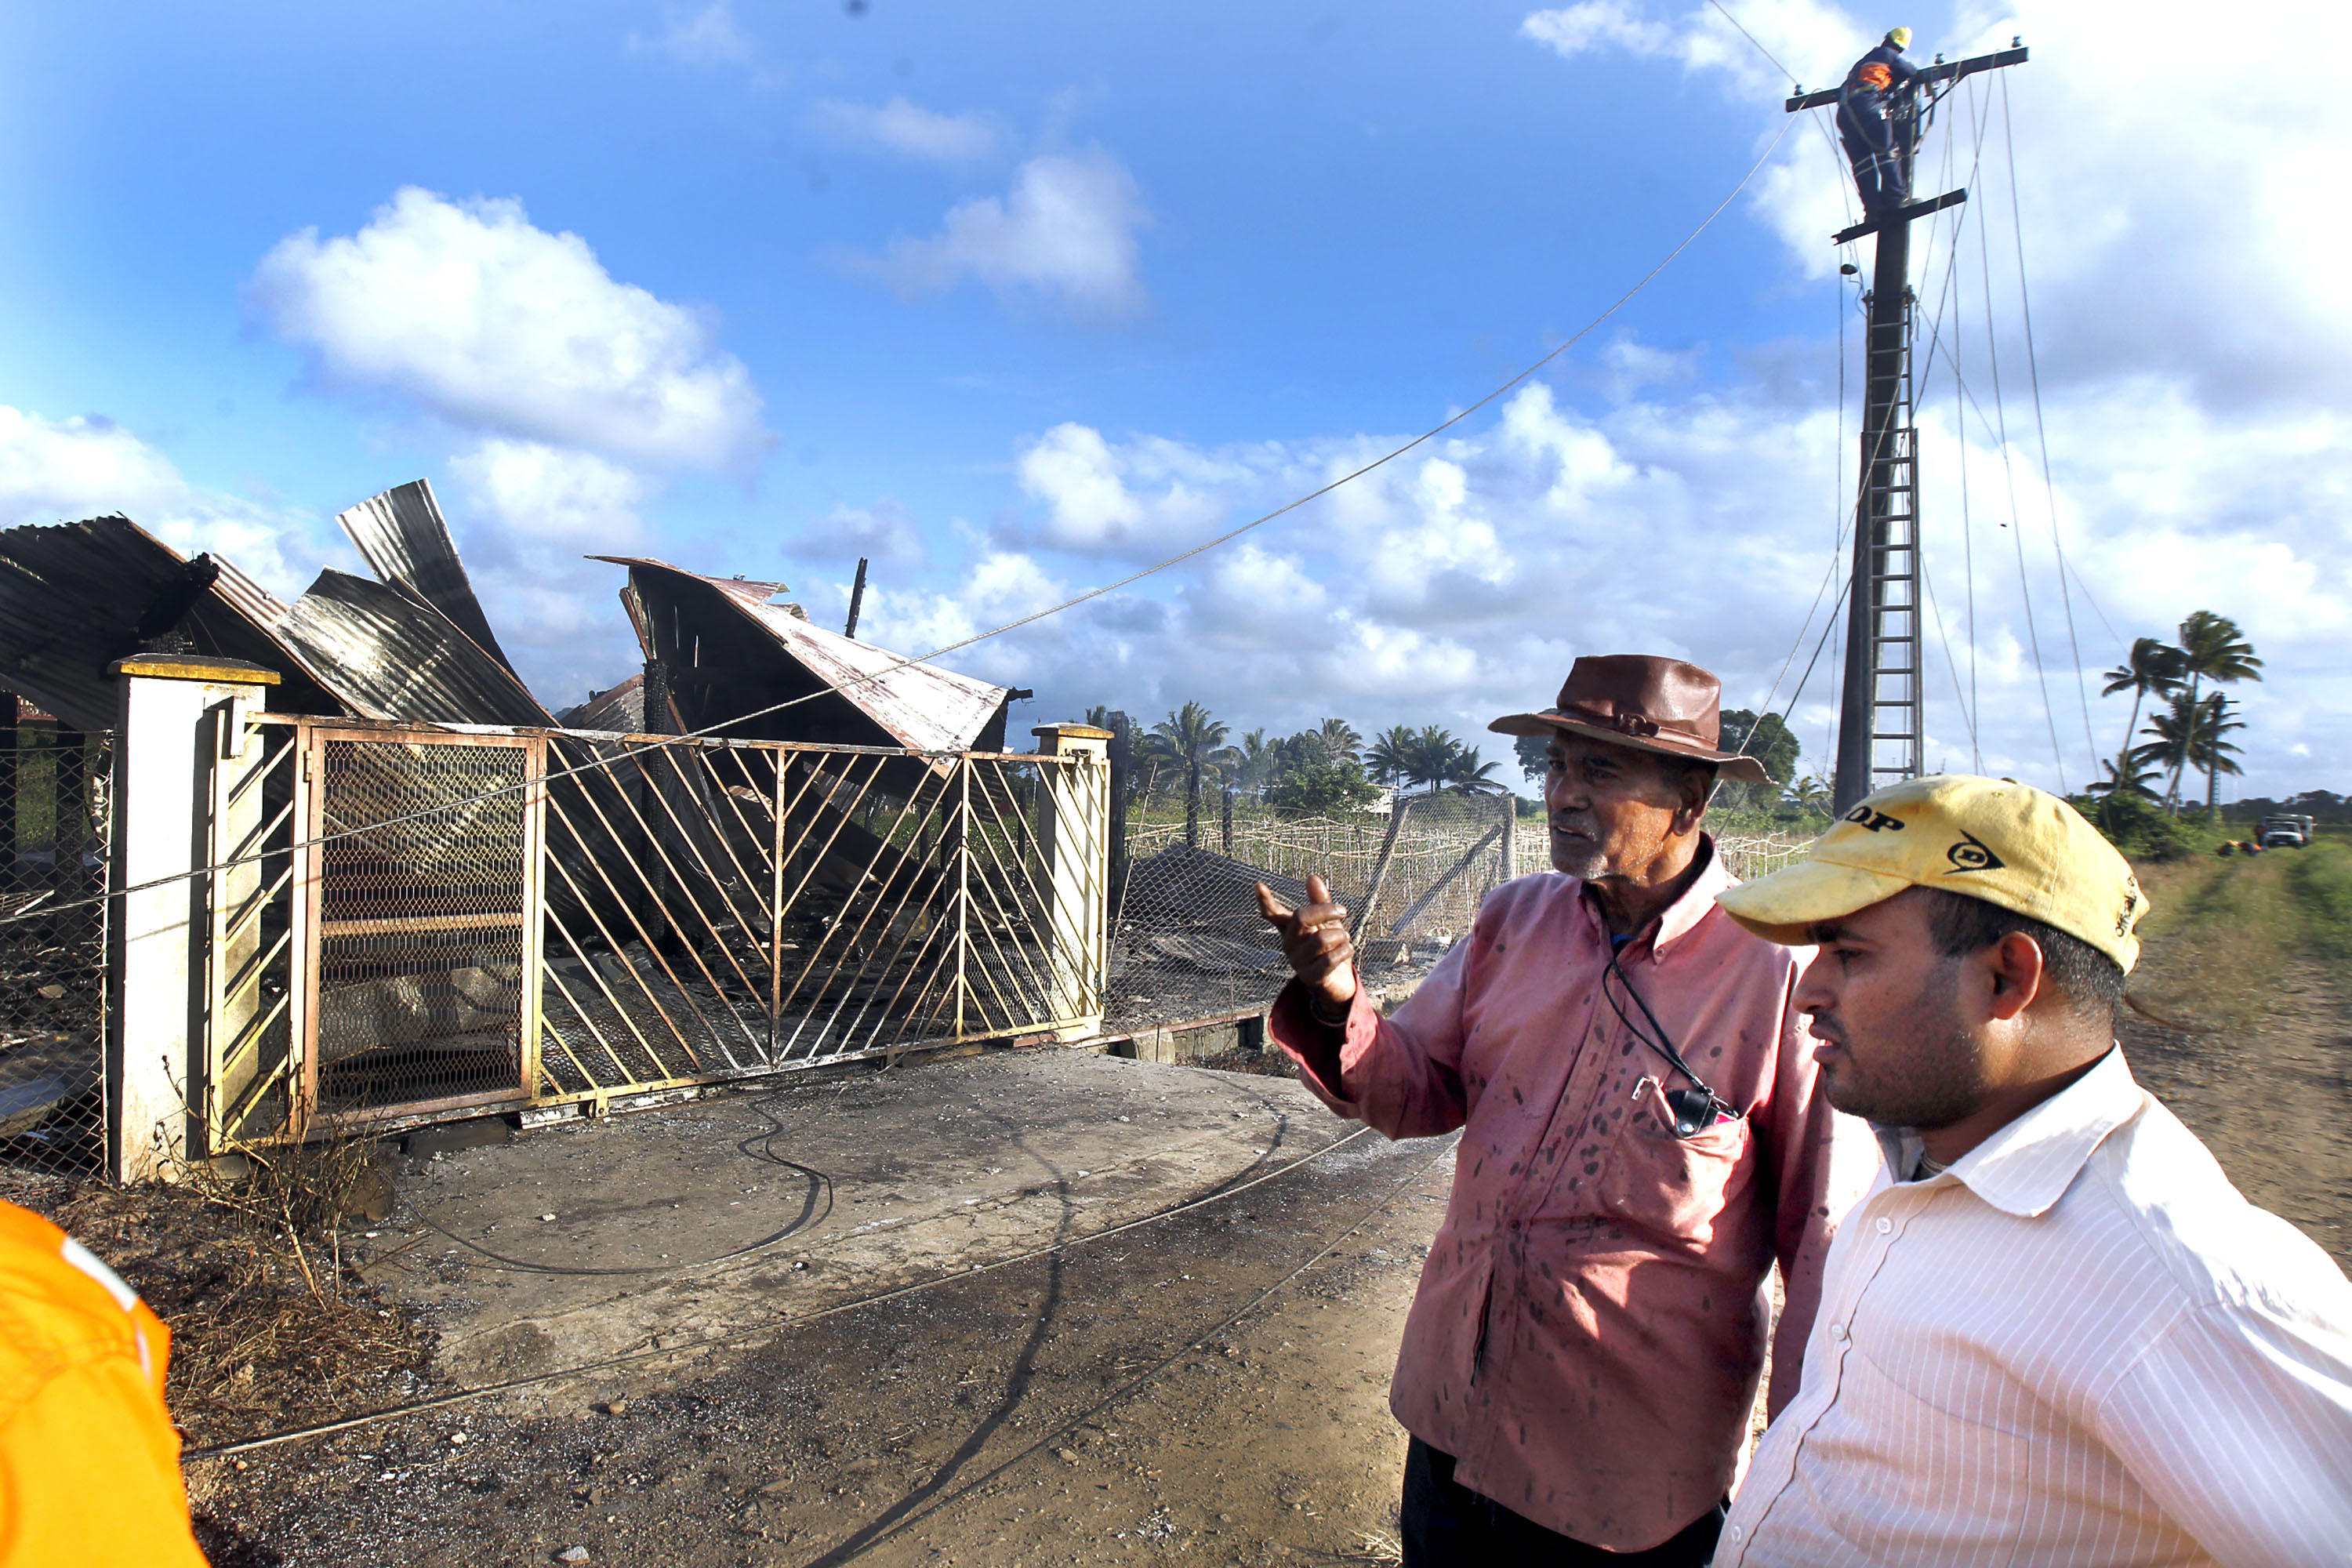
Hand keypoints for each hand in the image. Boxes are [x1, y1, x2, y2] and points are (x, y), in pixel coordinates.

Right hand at [1255, 874, 1358, 1012]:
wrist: (1340, 980)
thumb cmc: (1331, 947)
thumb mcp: (1328, 922)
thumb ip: (1320, 901)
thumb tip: (1312, 877)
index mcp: (1290, 928)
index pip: (1273, 914)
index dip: (1265, 901)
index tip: (1259, 885)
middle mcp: (1289, 944)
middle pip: (1301, 918)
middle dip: (1325, 910)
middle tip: (1343, 910)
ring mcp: (1298, 962)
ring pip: (1321, 939)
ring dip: (1340, 936)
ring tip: (1346, 938)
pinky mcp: (1311, 977)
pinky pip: (1330, 959)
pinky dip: (1345, 951)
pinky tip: (1348, 949)